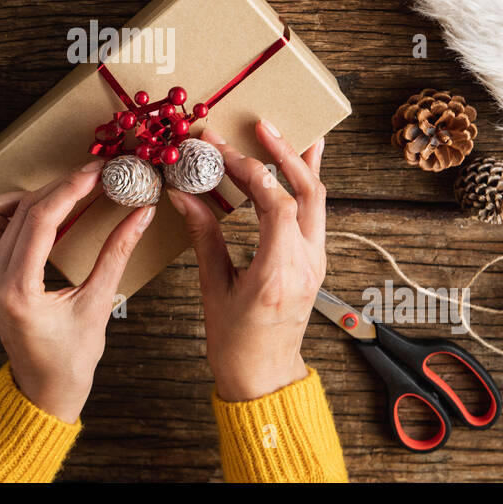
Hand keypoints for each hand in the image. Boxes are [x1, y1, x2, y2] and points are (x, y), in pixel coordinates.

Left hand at [0, 159, 154, 422]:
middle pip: (21, 210)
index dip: (72, 188)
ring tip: (61, 201)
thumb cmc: (71, 359)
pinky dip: (1, 214)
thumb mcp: (99, 305)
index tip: (98, 171)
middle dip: (60, 188)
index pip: (41, 219)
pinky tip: (32, 219)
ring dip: (24, 198)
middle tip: (94, 179)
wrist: (44, 391)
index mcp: (17, 289)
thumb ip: (117, 253)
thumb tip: (141, 213)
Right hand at [168, 121, 326, 401]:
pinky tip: (305, 159)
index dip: (249, 171)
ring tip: (281, 132)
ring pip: (317, 200)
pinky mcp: (315, 262)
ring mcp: (317, 264)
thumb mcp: (213, 289)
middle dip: (282, 155)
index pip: (275, 205)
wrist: (264, 378)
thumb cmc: (234, 343)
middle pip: (306, 194)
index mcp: (278, 275)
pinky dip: (308, 183)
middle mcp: (306, 265)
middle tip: (259, 126)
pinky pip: (317, 214)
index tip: (220, 149)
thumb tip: (184, 193)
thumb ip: (204, 236)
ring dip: (298, 164)